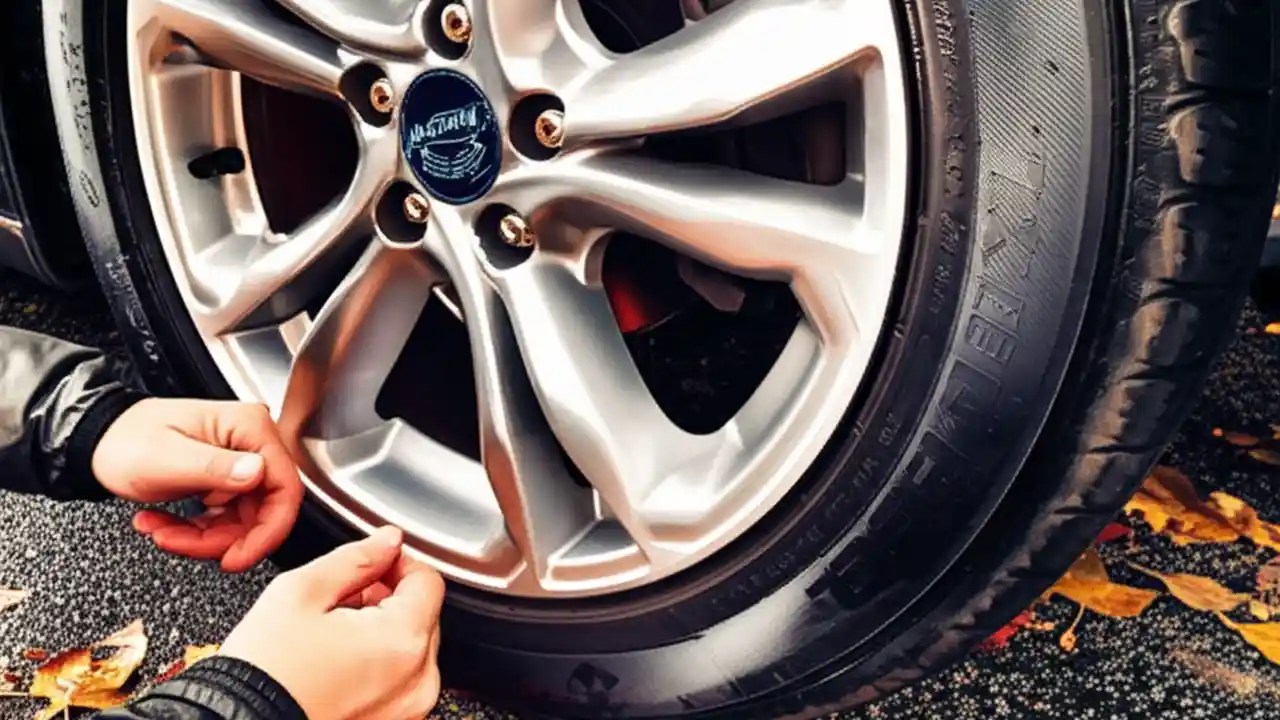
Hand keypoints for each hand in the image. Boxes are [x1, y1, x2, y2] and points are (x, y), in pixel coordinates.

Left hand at [92, 398, 303, 571]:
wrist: (98, 441)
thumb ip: (216, 467)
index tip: (241, 556)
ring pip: (243, 521)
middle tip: (188, 547)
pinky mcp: (226, 482)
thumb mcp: (167, 458)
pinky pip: (225, 519)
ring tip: (162, 533)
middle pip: (264, 510)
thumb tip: (258, 473)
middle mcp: (251, 445)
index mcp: (249, 429)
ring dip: (202, 538)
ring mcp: (239, 464)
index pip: (284, 486)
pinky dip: (195, 531)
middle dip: (224, 538)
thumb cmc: (125, 439)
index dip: (269, 529)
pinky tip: (163, 524)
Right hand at [220, 527, 444, 719]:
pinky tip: (338, 665)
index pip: (428, 580)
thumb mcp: (302, 592)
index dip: (397, 562)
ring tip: (333, 637)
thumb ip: (356, 558)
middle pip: (422, 615)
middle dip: (387, 599)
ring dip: (382, 632)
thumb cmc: (264, 672)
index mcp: (403, 641)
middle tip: (340, 603)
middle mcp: (417, 681)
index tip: (371, 563)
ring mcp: (408, 709)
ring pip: (411, 649)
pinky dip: (379, 667)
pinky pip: (400, 683)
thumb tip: (388, 540)